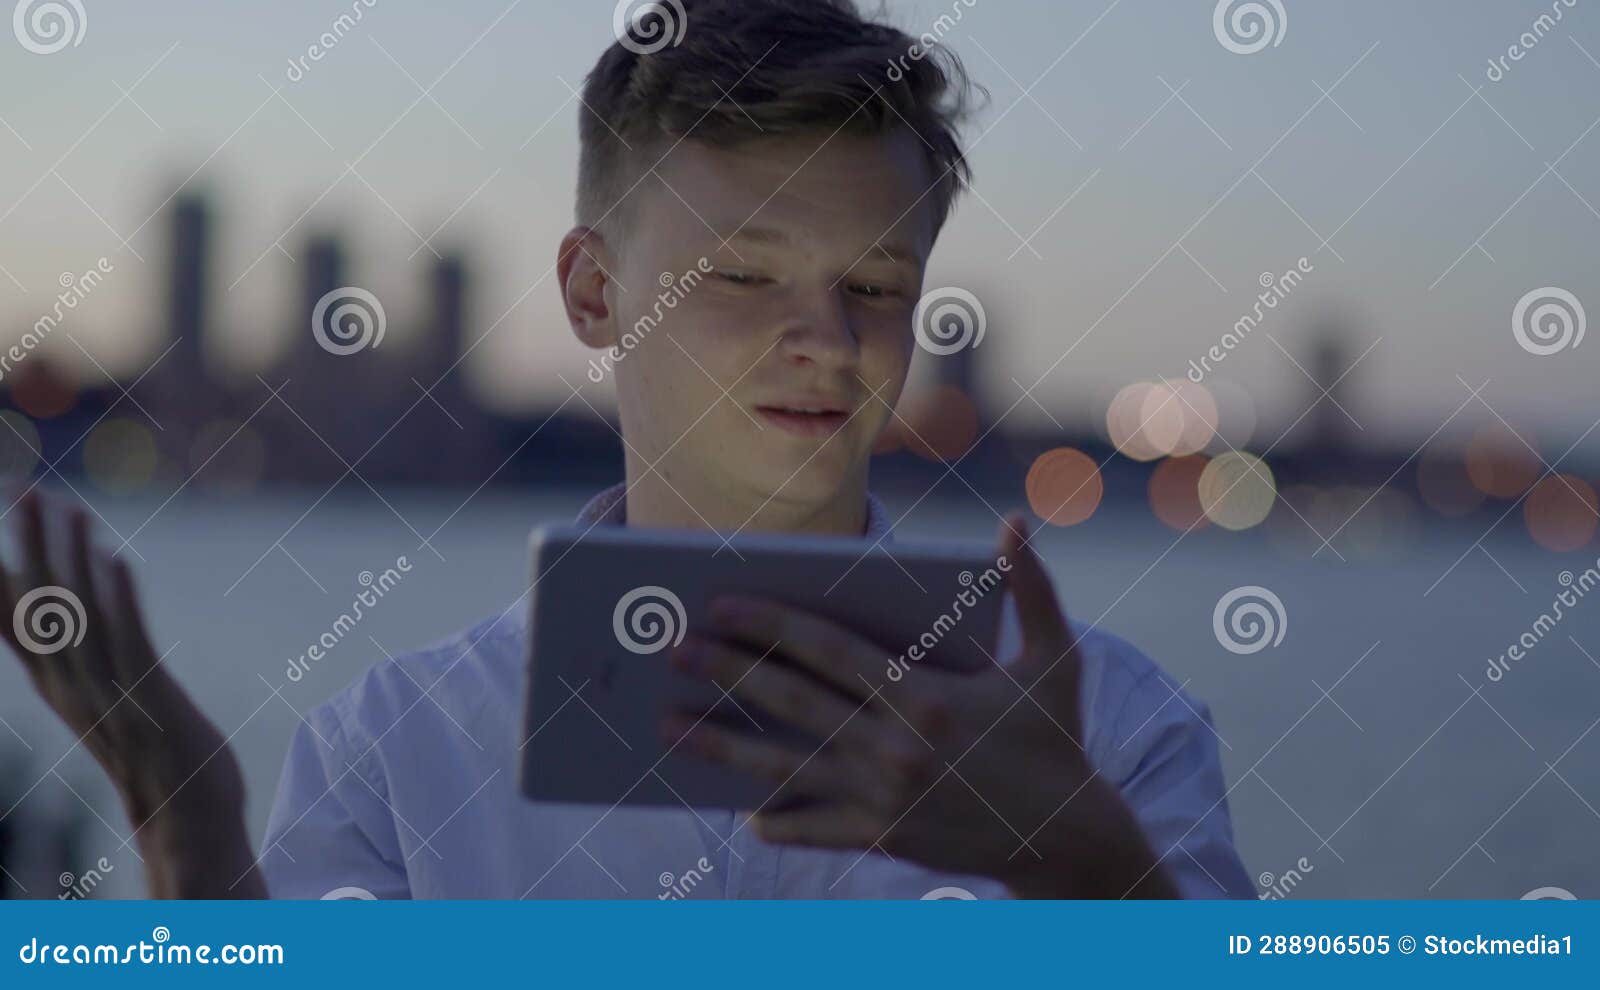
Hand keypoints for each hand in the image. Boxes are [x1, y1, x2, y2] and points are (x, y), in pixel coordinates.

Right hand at [0, 486, 263, 896]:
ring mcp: (109, 692)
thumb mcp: (91, 698)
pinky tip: (117, 559)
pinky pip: (130, 642)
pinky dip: (121, 600)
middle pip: (41, 606)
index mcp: (54, 683)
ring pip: (81, 617)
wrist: (184, 817)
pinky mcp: (152, 698)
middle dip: (31, 544)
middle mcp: (70, 686)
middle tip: (24, 489)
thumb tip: (45, 607)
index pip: (12, 618)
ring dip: (74, 559)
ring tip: (70, 507)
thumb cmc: (143, 751)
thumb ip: (64, 655)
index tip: (0, 511)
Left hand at [661, 510, 1177, 897]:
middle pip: (793, 704)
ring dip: (721, 746)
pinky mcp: (884, 841)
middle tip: (674, 651)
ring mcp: (884, 800)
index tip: (721, 605)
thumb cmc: (1057, 737)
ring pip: (785, 769)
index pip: (829, 653)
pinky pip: (816, 828)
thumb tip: (1014, 523)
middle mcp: (896, 749)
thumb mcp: (1055, 658)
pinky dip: (778, 822)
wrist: (1069, 836)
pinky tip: (742, 811)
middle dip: (729, 674)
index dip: (771, 626)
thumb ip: (1029, 587)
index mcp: (927, 697)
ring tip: (669, 727)